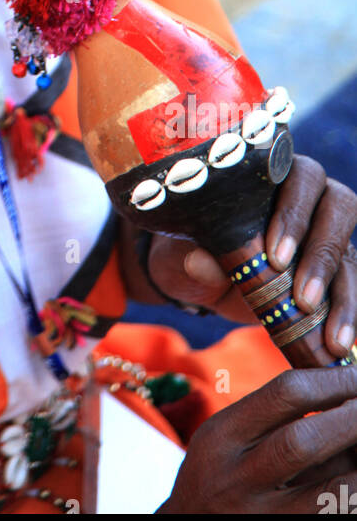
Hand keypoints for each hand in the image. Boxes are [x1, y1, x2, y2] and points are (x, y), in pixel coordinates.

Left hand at [147, 155, 356, 358]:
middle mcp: (307, 197)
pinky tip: (339, 345)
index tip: (275, 257)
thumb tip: (200, 261)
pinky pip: (349, 287)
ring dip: (343, 297)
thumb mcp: (180, 248)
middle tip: (303, 299)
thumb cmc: (188, 244)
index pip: (299, 177)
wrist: (195, 274)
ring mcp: (323, 234)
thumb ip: (190, 250)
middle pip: (339, 207)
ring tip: (333, 340)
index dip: (294, 214)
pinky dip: (346, 317)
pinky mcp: (331, 271)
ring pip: (348, 254)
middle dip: (322, 254)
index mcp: (270, 174)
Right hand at [158, 365, 356, 512]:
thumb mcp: (229, 435)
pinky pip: (333, 513)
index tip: (355, 374)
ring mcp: (262, 518)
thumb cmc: (220, 472)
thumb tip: (346, 398)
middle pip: (302, 442)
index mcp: (221, 436)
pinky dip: (351, 492)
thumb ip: (277, 420)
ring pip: (330, 492)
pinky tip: (354, 474)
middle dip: (350, 418)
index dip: (330, 382)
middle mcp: (236, 478)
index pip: (283, 396)